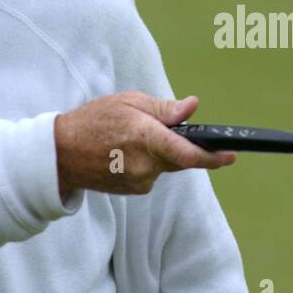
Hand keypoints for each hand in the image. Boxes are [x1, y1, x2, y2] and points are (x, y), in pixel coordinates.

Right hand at [53, 92, 236, 197]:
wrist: (61, 155)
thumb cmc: (93, 121)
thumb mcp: (128, 102)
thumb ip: (163, 108)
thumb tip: (193, 107)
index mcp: (145, 137)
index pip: (187, 153)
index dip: (213, 156)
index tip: (231, 155)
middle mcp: (145, 164)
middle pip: (181, 159)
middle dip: (180, 145)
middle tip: (157, 129)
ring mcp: (139, 181)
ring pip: (167, 166)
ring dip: (161, 152)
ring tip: (131, 138)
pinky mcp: (135, 190)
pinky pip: (154, 174)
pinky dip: (149, 162)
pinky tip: (126, 153)